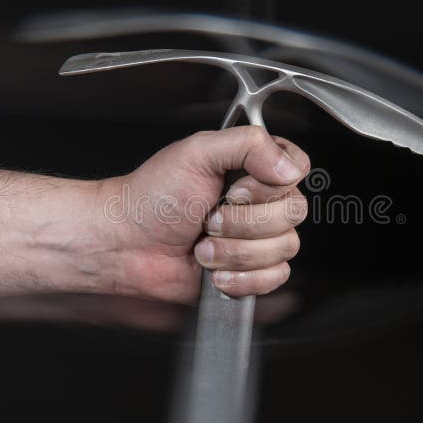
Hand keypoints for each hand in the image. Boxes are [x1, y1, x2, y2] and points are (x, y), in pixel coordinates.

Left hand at [94, 126, 309, 303]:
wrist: (126, 245)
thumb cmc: (151, 198)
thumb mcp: (197, 153)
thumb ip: (248, 145)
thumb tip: (289, 167)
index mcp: (252, 166)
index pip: (296, 168)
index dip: (270, 184)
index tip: (236, 188)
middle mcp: (260, 201)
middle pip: (294, 212)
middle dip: (245, 222)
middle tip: (210, 218)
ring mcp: (257, 238)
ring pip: (284, 247)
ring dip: (236, 252)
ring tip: (204, 246)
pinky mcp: (251, 271)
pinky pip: (274, 277)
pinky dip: (240, 278)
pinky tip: (214, 271)